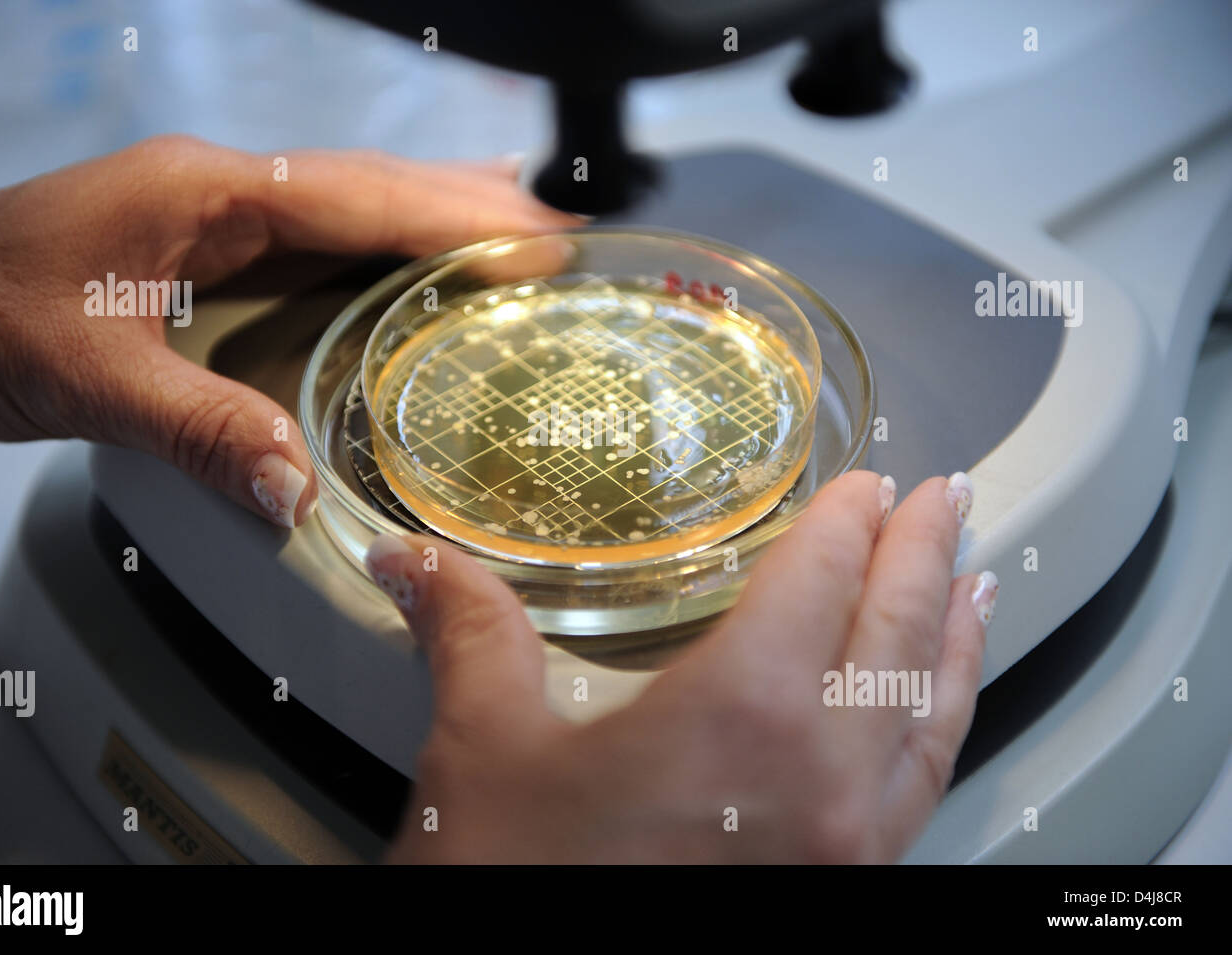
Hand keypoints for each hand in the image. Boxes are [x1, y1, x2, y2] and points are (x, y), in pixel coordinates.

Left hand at [0, 136, 578, 524]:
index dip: (450, 218)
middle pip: (368, 187)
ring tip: (515, 238)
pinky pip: (314, 243)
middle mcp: (215, 190)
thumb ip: (200, 430)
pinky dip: (380, 250)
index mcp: (198, 190)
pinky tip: (412, 267)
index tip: (530, 238)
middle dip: (465, 204)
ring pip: (347, 208)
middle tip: (554, 233)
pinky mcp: (200, 255)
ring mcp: (208, 218)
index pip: (354, 196)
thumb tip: (300, 489)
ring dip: (432, 221)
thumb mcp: (86, 378)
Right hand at [367, 469, 996, 862]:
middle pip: (897, 631)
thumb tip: (417, 561)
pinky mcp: (850, 887)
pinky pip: (924, 783)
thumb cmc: (520, 890)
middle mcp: (822, 776)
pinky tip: (935, 708)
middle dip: (923, 552)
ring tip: (976, 581)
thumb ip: (471, 633)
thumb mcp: (487, 752)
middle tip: (945, 498)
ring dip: (956, 632)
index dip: (847, 521)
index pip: (820, 580)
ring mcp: (850, 843)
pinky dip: (944, 720)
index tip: (868, 484)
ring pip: (932, 710)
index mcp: (742, 715)